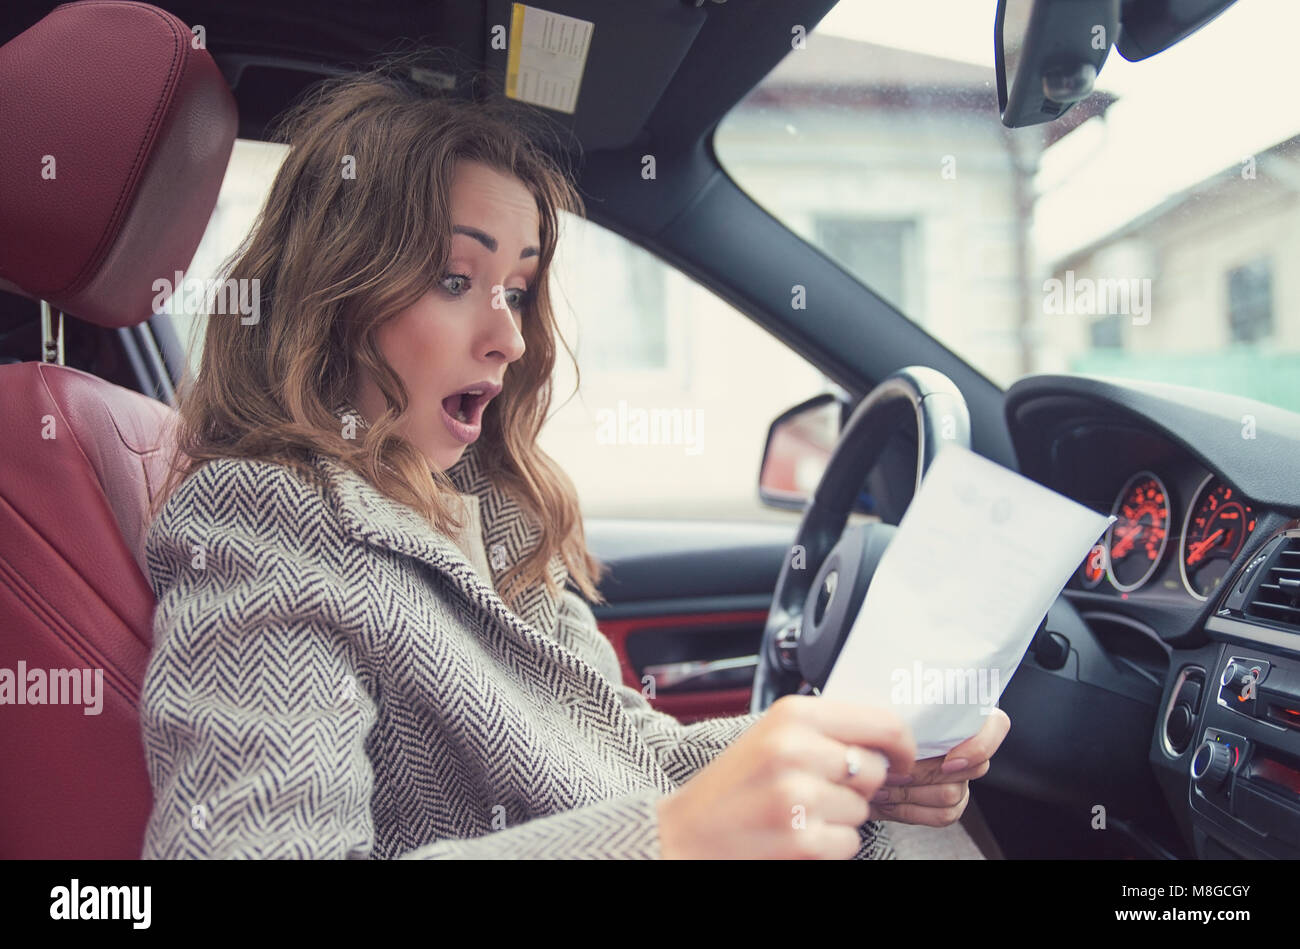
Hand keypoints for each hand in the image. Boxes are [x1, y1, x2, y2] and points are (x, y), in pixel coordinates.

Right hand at [657, 695, 916, 858]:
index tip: (902, 757)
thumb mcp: (770, 734)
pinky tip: (796, 833)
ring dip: (840, 816)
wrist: (684, 834)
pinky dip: (829, 844)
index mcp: (791, 715)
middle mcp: (795, 750)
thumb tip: (885, 736)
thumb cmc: (730, 786)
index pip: (881, 722)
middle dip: (858, 785)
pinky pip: (849, 842)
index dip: (902, 744)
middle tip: (820, 787)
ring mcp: (798, 798)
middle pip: (874, 769)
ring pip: (863, 809)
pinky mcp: (802, 841)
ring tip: (798, 810)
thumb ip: (822, 728)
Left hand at [867, 708, 1009, 826]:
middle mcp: (969, 748)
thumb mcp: (892, 709)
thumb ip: (905, 713)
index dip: (978, 747)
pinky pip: (942, 815)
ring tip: (881, 785)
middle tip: (891, 772)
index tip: (949, 761)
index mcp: (964, 715)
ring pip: (951, 794)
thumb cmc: (881, 723)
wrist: (867, 757)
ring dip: (909, 792)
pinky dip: (909, 810)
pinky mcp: (952, 805)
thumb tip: (897, 727)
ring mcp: (962, 778)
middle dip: (922, 773)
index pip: (997, 726)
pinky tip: (886, 802)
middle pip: (968, 768)